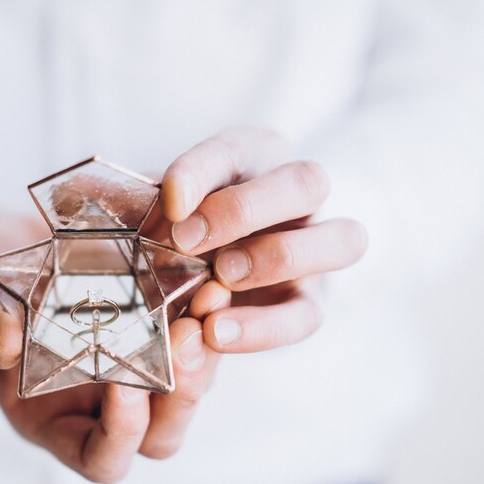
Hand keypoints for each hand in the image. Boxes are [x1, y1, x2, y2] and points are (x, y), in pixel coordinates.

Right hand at [0, 196, 219, 482]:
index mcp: (51, 416)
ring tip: (210, 295)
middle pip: (161, 430)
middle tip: (187, 336)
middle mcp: (98, 400)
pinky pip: (188, 334)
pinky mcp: (146, 326)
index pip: (101, 458)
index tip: (121, 383)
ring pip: (186, 382)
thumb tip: (3, 340)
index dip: (120, 435)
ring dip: (204, 348)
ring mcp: (127, 363)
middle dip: (182, 390)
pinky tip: (204, 272)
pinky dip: (199, 309)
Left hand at [159, 126, 367, 351]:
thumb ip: (156, 207)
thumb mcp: (163, 207)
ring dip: (276, 258)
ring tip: (220, 279)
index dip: (200, 173)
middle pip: (308, 181)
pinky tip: (217, 332)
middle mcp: (298, 196)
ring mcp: (314, 248)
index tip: (168, 201)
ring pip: (342, 240)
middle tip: (188, 241)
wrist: (212, 260)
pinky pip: (307, 316)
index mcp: (255, 157)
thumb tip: (142, 213)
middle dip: (245, 211)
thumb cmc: (182, 225)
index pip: (235, 151)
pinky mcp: (309, 303)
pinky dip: (264, 327)